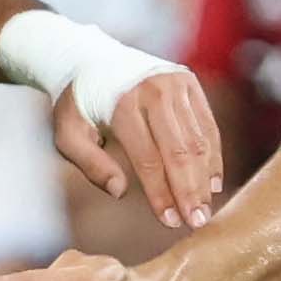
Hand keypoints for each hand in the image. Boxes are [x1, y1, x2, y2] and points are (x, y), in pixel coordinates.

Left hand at [53, 61, 226, 230]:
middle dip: (189, 191)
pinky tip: (212, 183)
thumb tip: (119, 192)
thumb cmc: (77, 104)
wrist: (90, 58)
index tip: (169, 222)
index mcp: (123, 103)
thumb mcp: (67, 133)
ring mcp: (176, 83)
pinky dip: (213, 155)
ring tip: (205, 209)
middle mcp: (155, 90)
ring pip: (198, 139)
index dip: (160, 193)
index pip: (148, 158)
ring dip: (204, 178)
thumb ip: (90, 163)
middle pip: (180, 151)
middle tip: (197, 222)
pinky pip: (207, 124)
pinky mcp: (189, 82)